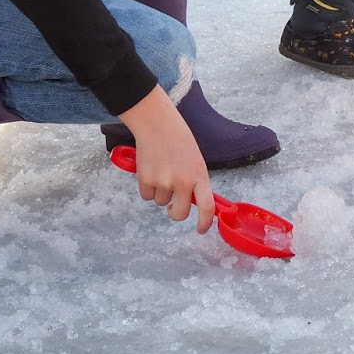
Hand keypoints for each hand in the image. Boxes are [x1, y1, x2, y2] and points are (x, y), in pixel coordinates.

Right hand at [118, 88, 215, 232]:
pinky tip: (150, 169)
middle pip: (180, 214)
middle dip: (176, 212)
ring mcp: (163, 183)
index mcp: (199, 175)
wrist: (157, 124)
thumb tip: (195, 203)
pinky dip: (147, 188)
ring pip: (161, 203)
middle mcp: (183, 182)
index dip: (205, 222)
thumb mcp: (195, 160)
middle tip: (173, 205)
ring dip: (160, 193)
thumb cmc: (178, 139)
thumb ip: (196, 181)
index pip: (207, 207)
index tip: (201, 229)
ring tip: (161, 170)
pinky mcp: (146, 181)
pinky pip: (147, 196)